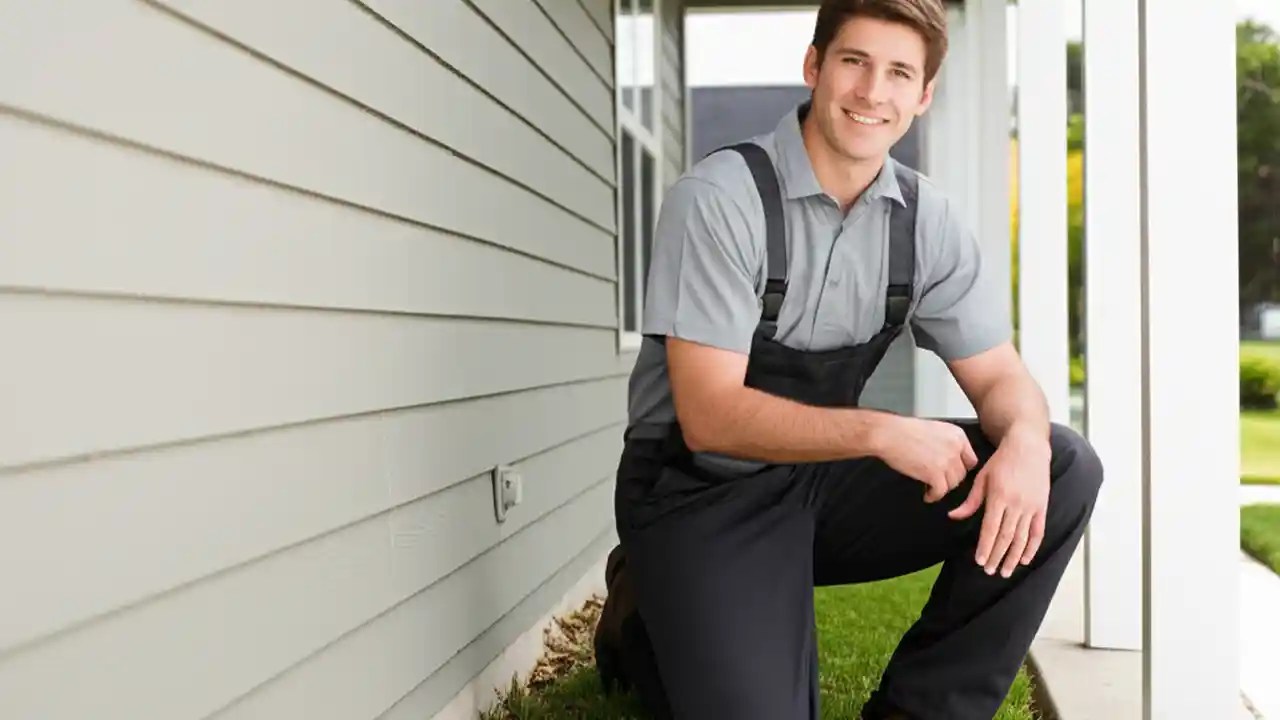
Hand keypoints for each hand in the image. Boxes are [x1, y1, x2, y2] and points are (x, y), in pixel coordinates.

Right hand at [875, 417, 978, 502]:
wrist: (889, 434)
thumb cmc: (904, 431)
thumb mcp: (935, 430)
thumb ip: (947, 443)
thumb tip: (950, 460)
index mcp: (957, 435)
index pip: (970, 459)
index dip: (959, 468)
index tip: (950, 472)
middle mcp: (956, 448)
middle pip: (962, 473)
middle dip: (950, 479)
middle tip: (937, 480)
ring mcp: (947, 461)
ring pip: (953, 484)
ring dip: (941, 487)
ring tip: (930, 487)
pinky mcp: (935, 474)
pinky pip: (941, 491)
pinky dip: (934, 496)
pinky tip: (927, 494)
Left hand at [948, 429, 1050, 576]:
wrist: (1028, 447)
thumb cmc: (1001, 462)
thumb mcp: (982, 478)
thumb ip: (970, 501)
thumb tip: (953, 516)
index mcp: (999, 497)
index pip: (990, 528)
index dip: (985, 547)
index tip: (979, 561)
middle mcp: (1016, 504)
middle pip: (1006, 537)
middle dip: (997, 557)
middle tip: (989, 571)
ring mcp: (1031, 506)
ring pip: (1022, 538)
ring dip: (1013, 558)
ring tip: (1006, 572)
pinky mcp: (1042, 507)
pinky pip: (1038, 532)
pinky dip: (1032, 547)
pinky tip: (1025, 559)